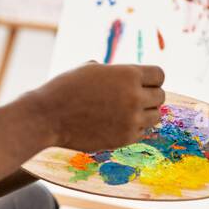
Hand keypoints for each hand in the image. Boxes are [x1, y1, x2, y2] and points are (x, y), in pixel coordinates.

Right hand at [30, 62, 165, 149]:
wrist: (48, 117)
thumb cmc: (66, 89)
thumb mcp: (92, 69)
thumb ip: (117, 72)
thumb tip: (130, 77)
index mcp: (128, 74)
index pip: (159, 75)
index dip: (150, 79)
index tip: (141, 83)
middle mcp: (134, 96)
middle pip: (160, 96)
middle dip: (148, 96)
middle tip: (132, 99)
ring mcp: (131, 120)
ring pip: (156, 116)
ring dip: (145, 114)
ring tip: (126, 113)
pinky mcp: (125, 139)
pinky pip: (142, 132)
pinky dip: (134, 129)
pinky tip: (116, 124)